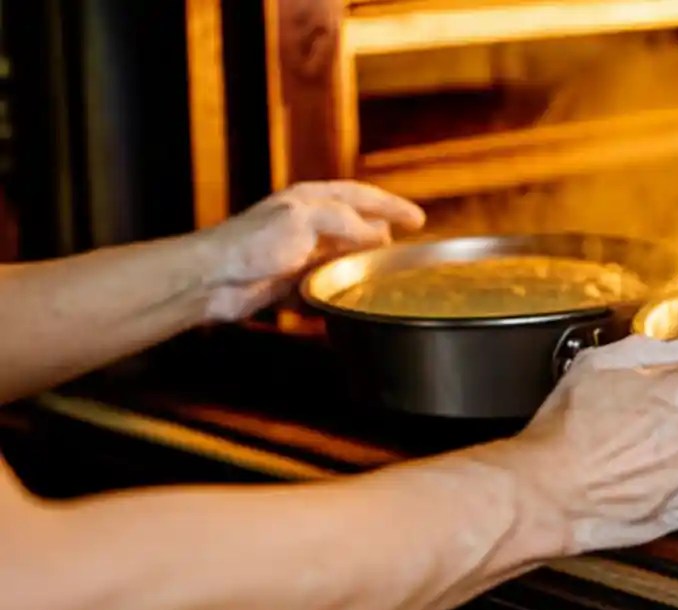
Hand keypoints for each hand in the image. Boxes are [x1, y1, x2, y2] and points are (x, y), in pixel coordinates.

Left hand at [197, 181, 425, 321]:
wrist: (214, 279)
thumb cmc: (253, 242)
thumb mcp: (305, 219)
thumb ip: (346, 222)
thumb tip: (379, 235)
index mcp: (312, 200)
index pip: (362, 197)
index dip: (392, 206)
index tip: (418, 219)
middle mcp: (309, 223)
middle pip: (357, 226)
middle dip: (384, 236)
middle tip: (409, 250)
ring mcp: (301, 253)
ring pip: (345, 257)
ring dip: (365, 267)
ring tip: (388, 278)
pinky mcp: (293, 282)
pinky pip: (327, 285)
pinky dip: (342, 291)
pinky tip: (353, 300)